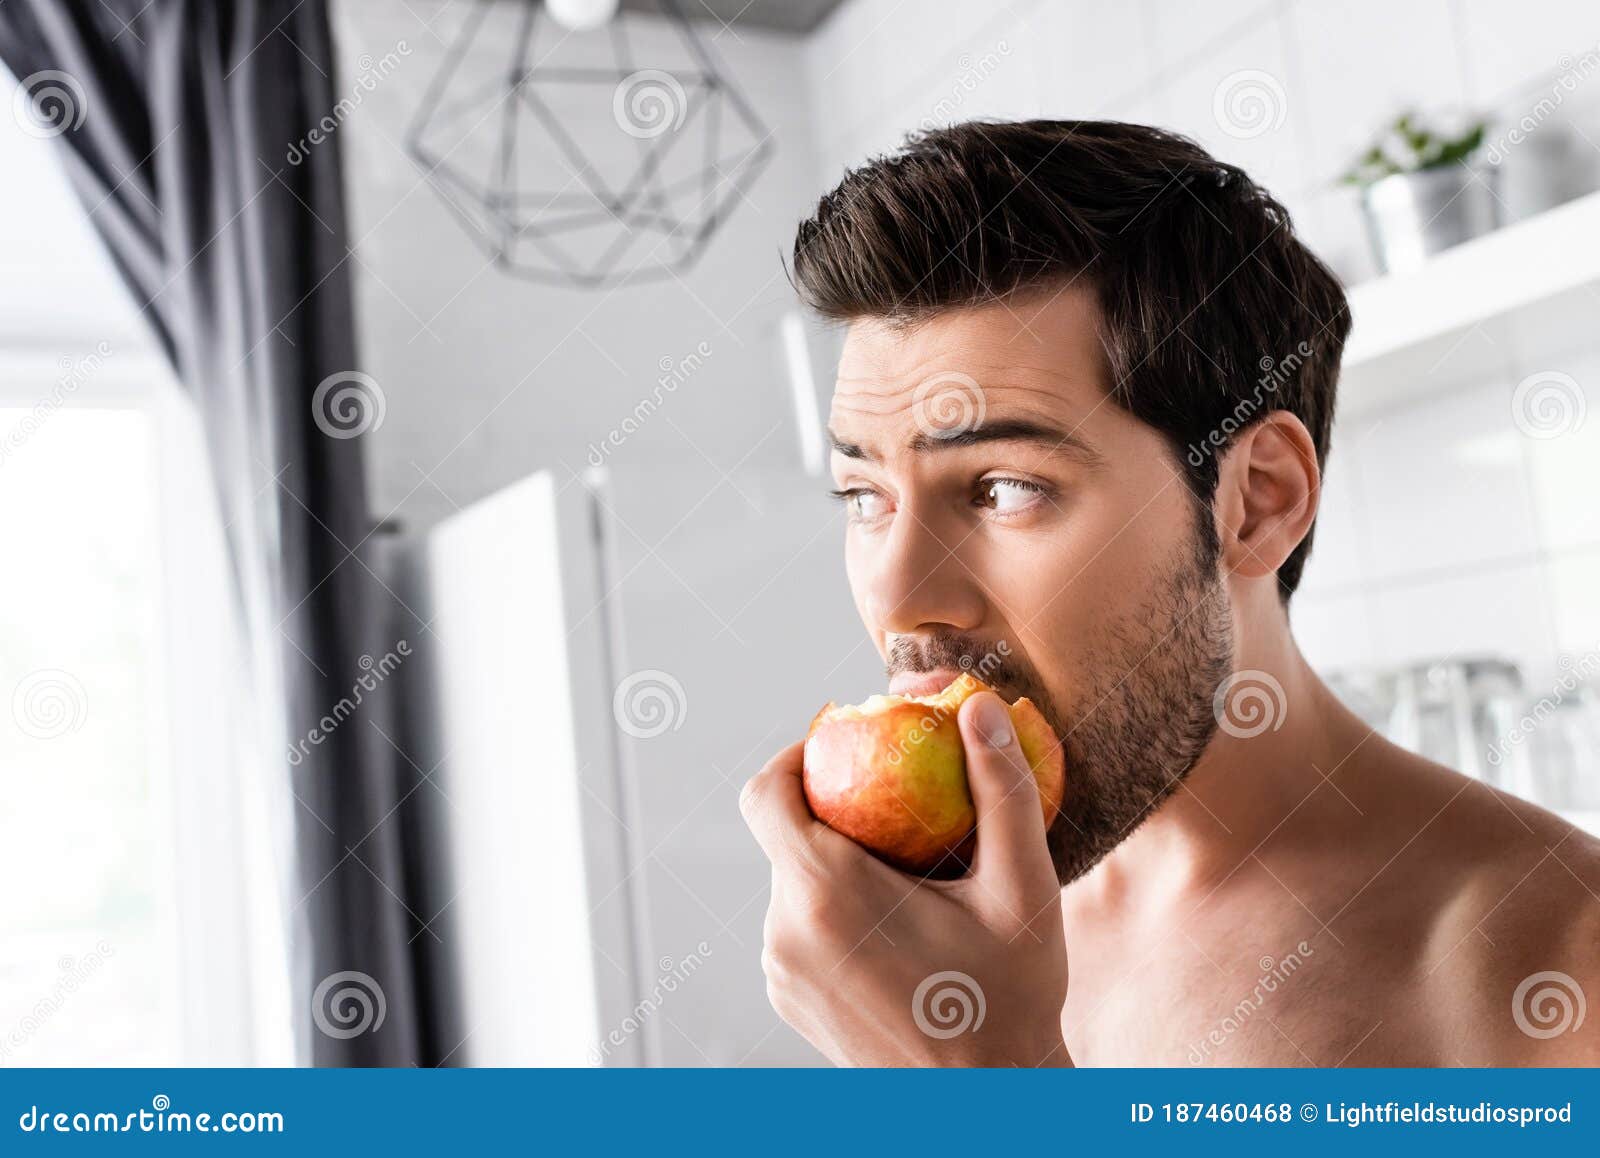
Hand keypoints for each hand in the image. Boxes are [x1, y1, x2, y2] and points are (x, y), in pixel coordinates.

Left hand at [741, 690, 1070, 1066]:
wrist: (984, 1107)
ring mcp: (780, 972)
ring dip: (837, 861)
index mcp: (826, 894)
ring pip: (792, 881)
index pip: (765, 793)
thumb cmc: (1010, 999)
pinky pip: (797, 925)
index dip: (797, 755)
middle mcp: (785, 933)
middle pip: (785, 835)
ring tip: (910, 872)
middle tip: (904, 806)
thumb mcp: (1021, 890)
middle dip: (837, 808)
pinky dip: (833, 907)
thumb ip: (1001, 790)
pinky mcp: (788, 999)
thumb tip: (978, 706)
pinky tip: (897, 924)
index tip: (849, 747)